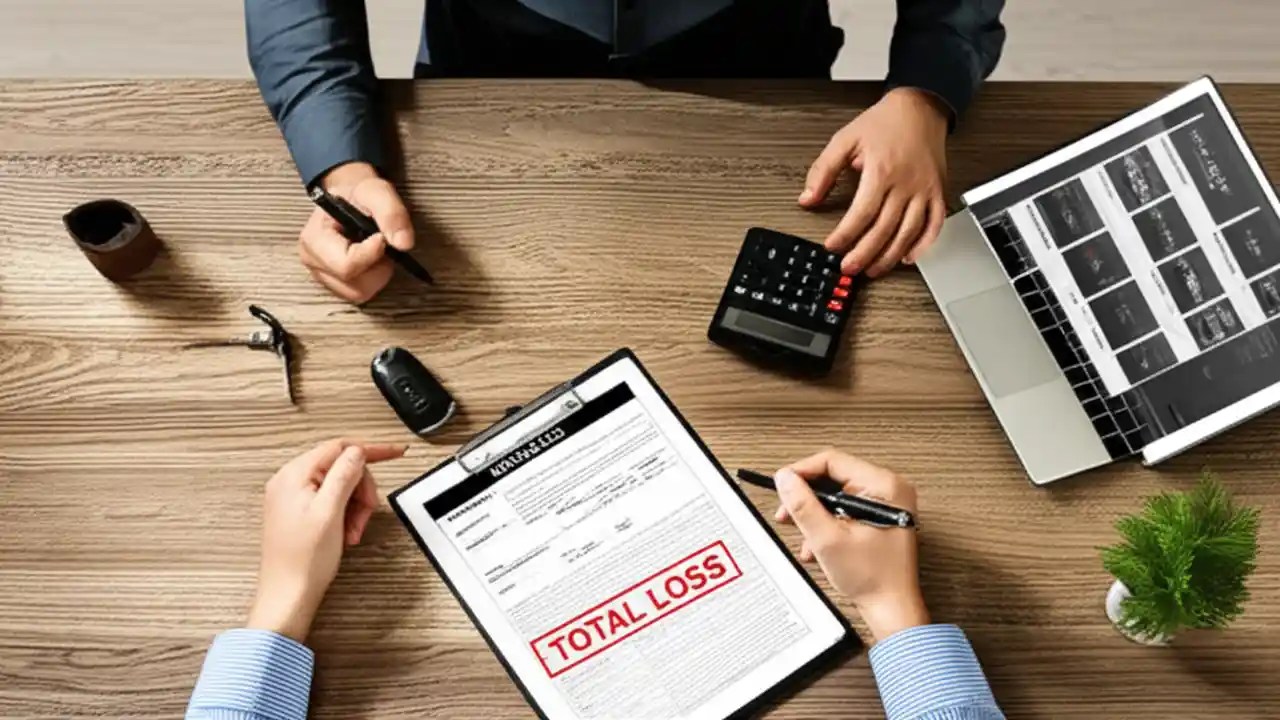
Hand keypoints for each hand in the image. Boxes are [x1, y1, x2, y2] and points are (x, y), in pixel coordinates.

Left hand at [246, 439, 407, 641]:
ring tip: (355, 529)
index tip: (394, 453)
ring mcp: (292, 498)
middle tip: (368, 510)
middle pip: (341, 467)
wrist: (287, 596)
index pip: (339, 448)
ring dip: (354, 505)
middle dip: (361, 488)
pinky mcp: (298, 513)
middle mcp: (289, 482)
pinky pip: (330, 501)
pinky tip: (346, 532)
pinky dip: (344, 514)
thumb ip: (344, 475)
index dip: (370, 451)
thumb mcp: (330, 512)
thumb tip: (357, 451)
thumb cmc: (303, 561)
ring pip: (339, 486)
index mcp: (293, 476)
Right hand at [300, 162, 414, 303]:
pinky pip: (362, 293)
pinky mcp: (336, 285)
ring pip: (360, 294)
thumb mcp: (375, 191)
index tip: (381, 237)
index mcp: (314, 239)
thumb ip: (391, 213)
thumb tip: (404, 244)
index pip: (346, 265)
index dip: (372, 254)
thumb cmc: (357, 196)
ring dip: (377, 274)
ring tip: (376, 250)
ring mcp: (324, 277)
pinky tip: (372, 260)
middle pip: (355, 286)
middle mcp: (314, 262)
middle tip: (380, 242)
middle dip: (377, 267)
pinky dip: (373, 278)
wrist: (349, 199)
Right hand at [773, 449, 928, 640]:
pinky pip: (846, 508)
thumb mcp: (827, 539)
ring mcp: (886, 504)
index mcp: (884, 487)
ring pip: (837, 494)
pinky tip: (817, 543)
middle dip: (807, 498)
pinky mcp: (880, 517)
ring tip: (804, 535)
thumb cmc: (873, 579)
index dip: (802, 472)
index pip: (833, 461)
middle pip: (834, 477)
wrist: (891, 608)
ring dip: (815, 514)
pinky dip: (828, 523)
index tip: (783, 484)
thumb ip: (803, 505)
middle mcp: (889, 490)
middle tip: (787, 511)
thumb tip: (785, 479)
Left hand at [799, 87, 949, 277]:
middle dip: (864, 253)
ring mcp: (925, 190)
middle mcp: (906, 183)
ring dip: (890, 256)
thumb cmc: (885, 122)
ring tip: (873, 269)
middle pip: (884, 229)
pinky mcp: (938, 192)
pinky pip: (935, 224)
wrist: (920, 108)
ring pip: (909, 232)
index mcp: (882, 170)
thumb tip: (807, 198)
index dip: (845, 234)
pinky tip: (909, 257)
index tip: (832, 246)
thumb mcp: (845, 140)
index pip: (861, 213)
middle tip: (849, 267)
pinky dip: (924, 245)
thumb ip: (823, 170)